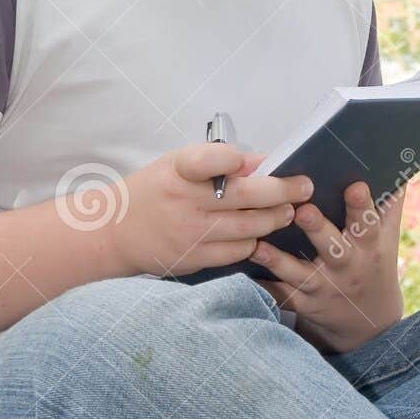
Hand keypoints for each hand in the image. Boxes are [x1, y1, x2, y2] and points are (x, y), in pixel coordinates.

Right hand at [111, 143, 314, 278]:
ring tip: (290, 210)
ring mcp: (190, 233)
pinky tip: (264, 232)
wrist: (115, 233)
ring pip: (249, 227)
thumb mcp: (176, 164)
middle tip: (304, 186)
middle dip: (282, 190)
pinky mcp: (195, 258)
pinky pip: (238, 252)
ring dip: (277, 218)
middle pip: (244, 196)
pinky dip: (256, 241)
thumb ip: (218, 161)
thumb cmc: (154, 191)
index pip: (207, 161)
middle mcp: (184, 202)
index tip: (249, 161)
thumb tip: (263, 161)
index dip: (230, 160)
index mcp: (178, 171)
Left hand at [251, 180, 406, 354]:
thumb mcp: (388, 237)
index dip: (362, 206)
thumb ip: (389, 203)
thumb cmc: (374, 265)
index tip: (355, 186)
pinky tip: (243, 271)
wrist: (369, 322)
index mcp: (369, 246)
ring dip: (278, 260)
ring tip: (259, 244)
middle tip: (303, 210)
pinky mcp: (304, 303)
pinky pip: (280, 295)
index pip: (369, 223)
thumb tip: (395, 164)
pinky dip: (262, 286)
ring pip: (300, 273)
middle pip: (334, 248)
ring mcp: (324, 287)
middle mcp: (347, 267)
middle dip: (318, 229)